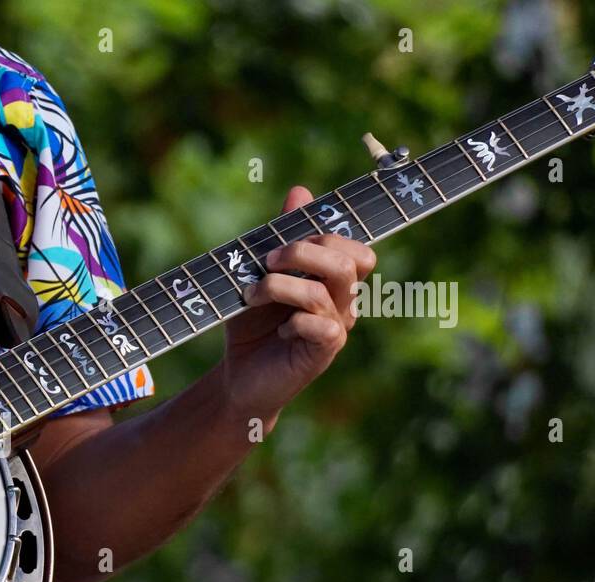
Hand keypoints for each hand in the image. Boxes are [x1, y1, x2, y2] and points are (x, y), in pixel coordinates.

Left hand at [221, 185, 375, 427]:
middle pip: (349, 261)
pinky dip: (294, 321)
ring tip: (251, 294)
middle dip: (303, 251)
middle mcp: (343, 302)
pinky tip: (278, 329)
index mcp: (333, 281)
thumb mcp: (259, 275)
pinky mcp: (323, 353)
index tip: (282, 237)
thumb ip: (281, 237)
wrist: (238, 377)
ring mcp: (336, 328)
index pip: (356, 247)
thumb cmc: (251, 325)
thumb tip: (300, 191)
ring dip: (280, 286)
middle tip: (266, 261)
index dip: (326, 234)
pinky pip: (321, 326)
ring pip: (325, 291)